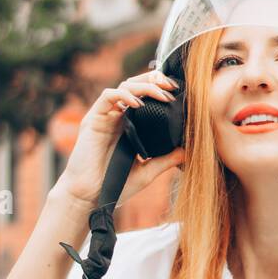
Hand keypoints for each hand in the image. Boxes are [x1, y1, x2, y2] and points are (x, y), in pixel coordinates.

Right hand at [53, 70, 185, 207]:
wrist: (90, 198)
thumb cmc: (115, 186)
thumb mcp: (147, 172)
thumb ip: (165, 160)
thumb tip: (187, 151)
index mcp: (129, 125)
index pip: (144, 96)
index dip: (160, 89)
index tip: (177, 93)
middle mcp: (117, 117)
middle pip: (135, 85)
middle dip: (154, 80)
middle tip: (172, 86)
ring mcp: (105, 116)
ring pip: (123, 87)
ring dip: (144, 87)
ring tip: (162, 95)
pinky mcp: (93, 119)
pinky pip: (107, 97)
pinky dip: (123, 95)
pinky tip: (138, 104)